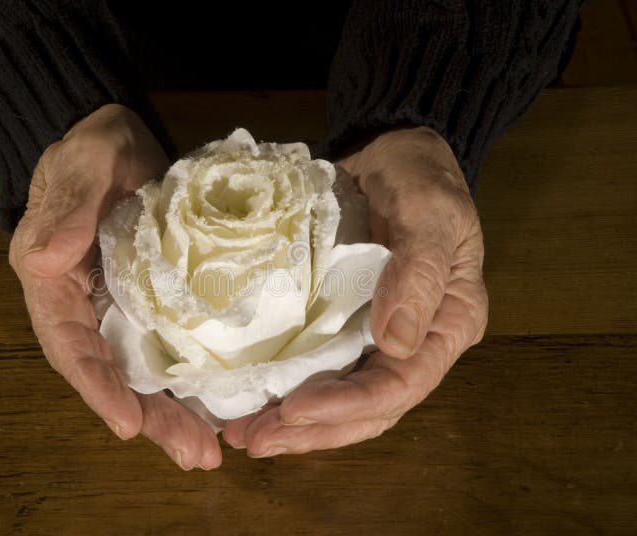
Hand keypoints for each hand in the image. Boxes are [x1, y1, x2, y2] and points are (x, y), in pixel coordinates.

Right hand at [9, 104, 221, 469]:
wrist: (116, 144)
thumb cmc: (90, 152)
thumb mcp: (79, 169)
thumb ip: (65, 212)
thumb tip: (43, 259)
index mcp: (54, 285)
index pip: (71, 346)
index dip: (98, 388)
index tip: (128, 425)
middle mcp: (85, 309)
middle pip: (113, 375)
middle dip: (149, 418)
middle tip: (193, 455)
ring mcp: (122, 309)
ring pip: (143, 372)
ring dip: (173, 414)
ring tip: (207, 451)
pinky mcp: (155, 302)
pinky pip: (169, 349)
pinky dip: (190, 382)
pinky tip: (219, 410)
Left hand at [222, 126, 487, 456]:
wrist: (393, 151)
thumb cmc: (420, 176)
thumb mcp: (429, 213)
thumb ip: (418, 274)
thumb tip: (397, 342)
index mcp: (447, 324)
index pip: (399, 386)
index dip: (347, 406)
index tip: (293, 412)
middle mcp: (415, 343)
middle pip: (367, 408)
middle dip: (311, 431)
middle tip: (252, 440)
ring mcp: (377, 337)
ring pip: (340, 398)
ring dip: (294, 423)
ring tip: (242, 434)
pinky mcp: (345, 323)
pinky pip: (320, 369)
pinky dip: (288, 390)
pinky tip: (252, 400)